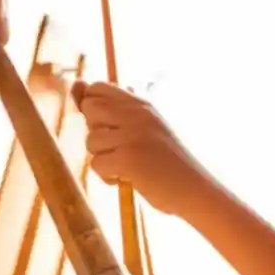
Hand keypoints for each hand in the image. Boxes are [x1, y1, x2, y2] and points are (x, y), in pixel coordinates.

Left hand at [72, 82, 214, 216]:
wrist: (195, 188)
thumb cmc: (170, 161)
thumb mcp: (150, 126)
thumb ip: (119, 109)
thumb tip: (79, 86)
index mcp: (142, 104)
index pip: (99, 87)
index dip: (93, 106)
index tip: (108, 127)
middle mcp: (137, 114)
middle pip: (89, 108)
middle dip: (95, 131)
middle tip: (116, 147)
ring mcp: (132, 135)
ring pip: (91, 140)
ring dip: (103, 158)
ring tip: (125, 167)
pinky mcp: (128, 159)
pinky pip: (97, 163)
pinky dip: (108, 176)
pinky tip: (126, 179)